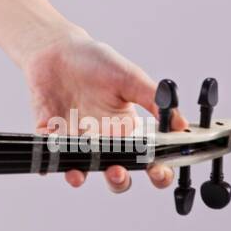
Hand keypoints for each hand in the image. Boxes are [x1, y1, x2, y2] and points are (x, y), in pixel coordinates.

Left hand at [22, 27, 184, 192]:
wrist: (56, 50)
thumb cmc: (95, 61)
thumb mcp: (129, 77)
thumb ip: (153, 99)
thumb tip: (181, 123)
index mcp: (127, 129)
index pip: (147, 159)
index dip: (157, 172)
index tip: (158, 172)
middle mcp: (103, 141)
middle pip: (116, 173)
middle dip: (119, 180)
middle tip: (118, 171)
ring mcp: (76, 141)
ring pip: (83, 169)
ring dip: (82, 175)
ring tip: (79, 174)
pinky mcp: (50, 136)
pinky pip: (49, 155)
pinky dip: (49, 161)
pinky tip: (52, 159)